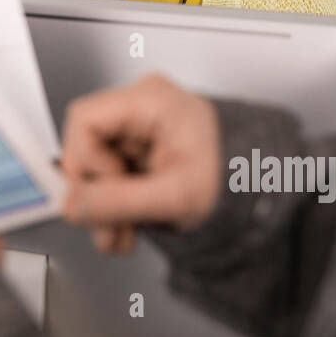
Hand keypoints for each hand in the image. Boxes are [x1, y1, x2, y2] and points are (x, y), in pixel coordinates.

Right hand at [59, 73, 223, 253]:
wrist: (262, 194)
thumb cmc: (237, 181)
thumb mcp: (175, 196)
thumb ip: (119, 201)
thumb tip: (72, 203)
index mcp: (150, 101)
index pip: (84, 119)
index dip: (85, 160)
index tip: (107, 191)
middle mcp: (140, 110)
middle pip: (86, 147)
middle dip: (95, 196)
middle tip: (110, 228)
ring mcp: (139, 132)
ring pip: (95, 169)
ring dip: (104, 210)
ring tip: (122, 236)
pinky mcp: (140, 154)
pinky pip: (110, 178)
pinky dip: (115, 208)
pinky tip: (129, 227)